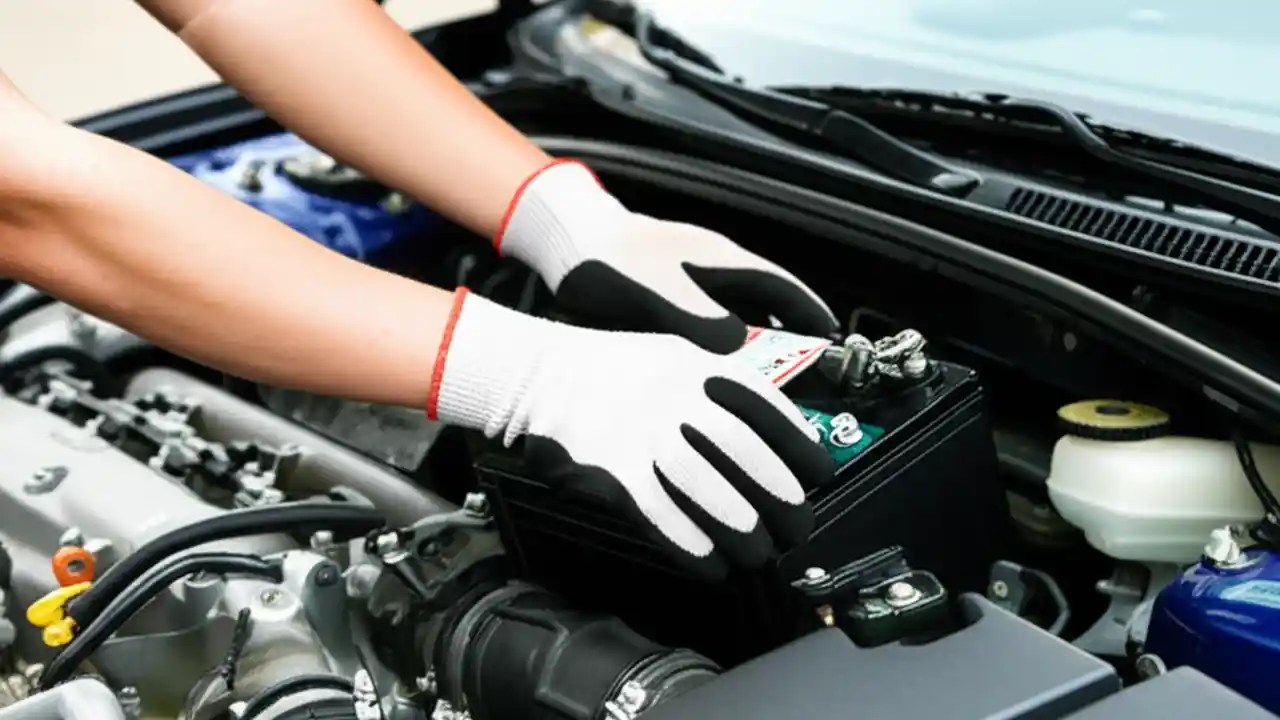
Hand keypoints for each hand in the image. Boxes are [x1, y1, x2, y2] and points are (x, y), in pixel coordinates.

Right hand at [427, 289, 834, 578]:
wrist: (538, 376)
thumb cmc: (613, 370)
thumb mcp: (676, 354)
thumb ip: (722, 387)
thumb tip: (776, 434)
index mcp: (698, 367)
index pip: (766, 408)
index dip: (800, 446)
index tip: (820, 475)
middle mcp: (676, 398)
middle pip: (744, 453)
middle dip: (781, 496)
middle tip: (799, 525)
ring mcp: (643, 436)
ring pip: (708, 489)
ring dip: (741, 528)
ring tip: (759, 553)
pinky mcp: (613, 473)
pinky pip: (662, 516)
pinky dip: (692, 545)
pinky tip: (712, 564)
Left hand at [496, 160, 838, 352]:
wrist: (565, 241)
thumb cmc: (611, 261)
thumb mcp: (663, 298)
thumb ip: (704, 325)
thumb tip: (738, 349)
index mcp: (723, 262)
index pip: (784, 288)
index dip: (811, 315)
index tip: (832, 338)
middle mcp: (712, 269)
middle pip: (764, 305)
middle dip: (785, 337)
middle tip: (799, 372)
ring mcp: (689, 280)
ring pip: (734, 316)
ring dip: (748, 345)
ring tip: (758, 381)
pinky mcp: (665, 294)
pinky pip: (704, 324)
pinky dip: (715, 346)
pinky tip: (707, 369)